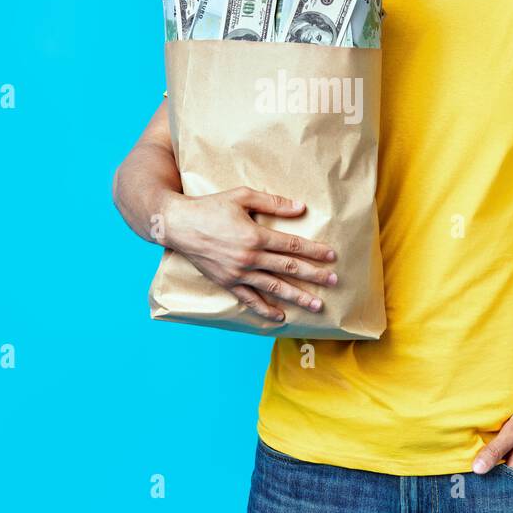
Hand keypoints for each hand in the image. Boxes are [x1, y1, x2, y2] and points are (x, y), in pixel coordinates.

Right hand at [161, 187, 337, 322]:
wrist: (178, 225)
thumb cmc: (210, 206)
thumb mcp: (241, 196)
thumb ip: (272, 202)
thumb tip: (300, 207)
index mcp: (255, 236)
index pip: (292, 246)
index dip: (314, 251)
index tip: (332, 256)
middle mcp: (249, 258)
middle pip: (288, 268)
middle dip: (314, 275)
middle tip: (334, 282)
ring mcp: (238, 273)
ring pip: (274, 287)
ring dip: (297, 297)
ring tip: (317, 305)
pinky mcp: (227, 283)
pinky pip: (250, 299)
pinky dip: (265, 309)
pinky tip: (280, 316)